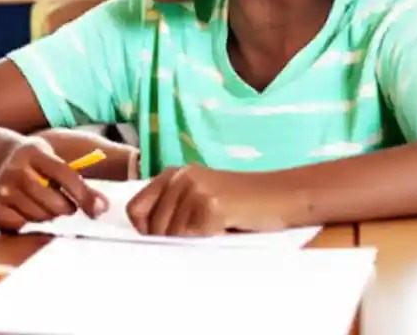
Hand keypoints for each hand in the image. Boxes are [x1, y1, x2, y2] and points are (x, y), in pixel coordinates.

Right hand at [0, 137, 108, 231]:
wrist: (3, 160)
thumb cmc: (42, 164)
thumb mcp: (61, 159)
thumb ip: (84, 182)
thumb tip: (102, 207)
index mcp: (34, 150)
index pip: (64, 174)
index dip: (84, 194)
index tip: (98, 209)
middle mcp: (15, 168)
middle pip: (53, 202)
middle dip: (67, 208)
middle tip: (66, 204)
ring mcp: (2, 188)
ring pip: (39, 216)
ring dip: (48, 215)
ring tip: (45, 203)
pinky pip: (21, 225)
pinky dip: (29, 222)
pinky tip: (29, 210)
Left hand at [126, 165, 295, 236]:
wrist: (283, 195)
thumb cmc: (243, 203)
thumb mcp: (200, 197)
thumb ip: (172, 208)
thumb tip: (146, 235)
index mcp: (172, 174)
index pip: (134, 208)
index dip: (144, 231)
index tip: (161, 241)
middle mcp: (179, 178)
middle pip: (153, 227)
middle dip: (171, 241)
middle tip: (200, 236)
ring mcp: (194, 190)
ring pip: (173, 236)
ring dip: (194, 242)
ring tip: (217, 229)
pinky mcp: (211, 206)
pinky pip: (195, 238)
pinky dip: (209, 242)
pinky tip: (226, 229)